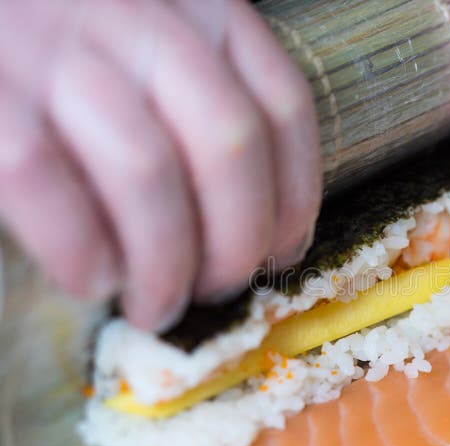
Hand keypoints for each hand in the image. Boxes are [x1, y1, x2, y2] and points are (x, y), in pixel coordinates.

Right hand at [0, 0, 320, 330]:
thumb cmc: (76, 48)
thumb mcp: (160, 46)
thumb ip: (207, 101)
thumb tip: (261, 227)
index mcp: (200, 9)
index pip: (283, 108)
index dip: (296, 200)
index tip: (281, 254)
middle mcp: (140, 20)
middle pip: (230, 146)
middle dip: (236, 244)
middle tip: (215, 292)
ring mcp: (59, 50)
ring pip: (147, 172)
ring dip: (164, 266)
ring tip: (155, 305)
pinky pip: (46, 181)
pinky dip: (81, 251)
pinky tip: (95, 280)